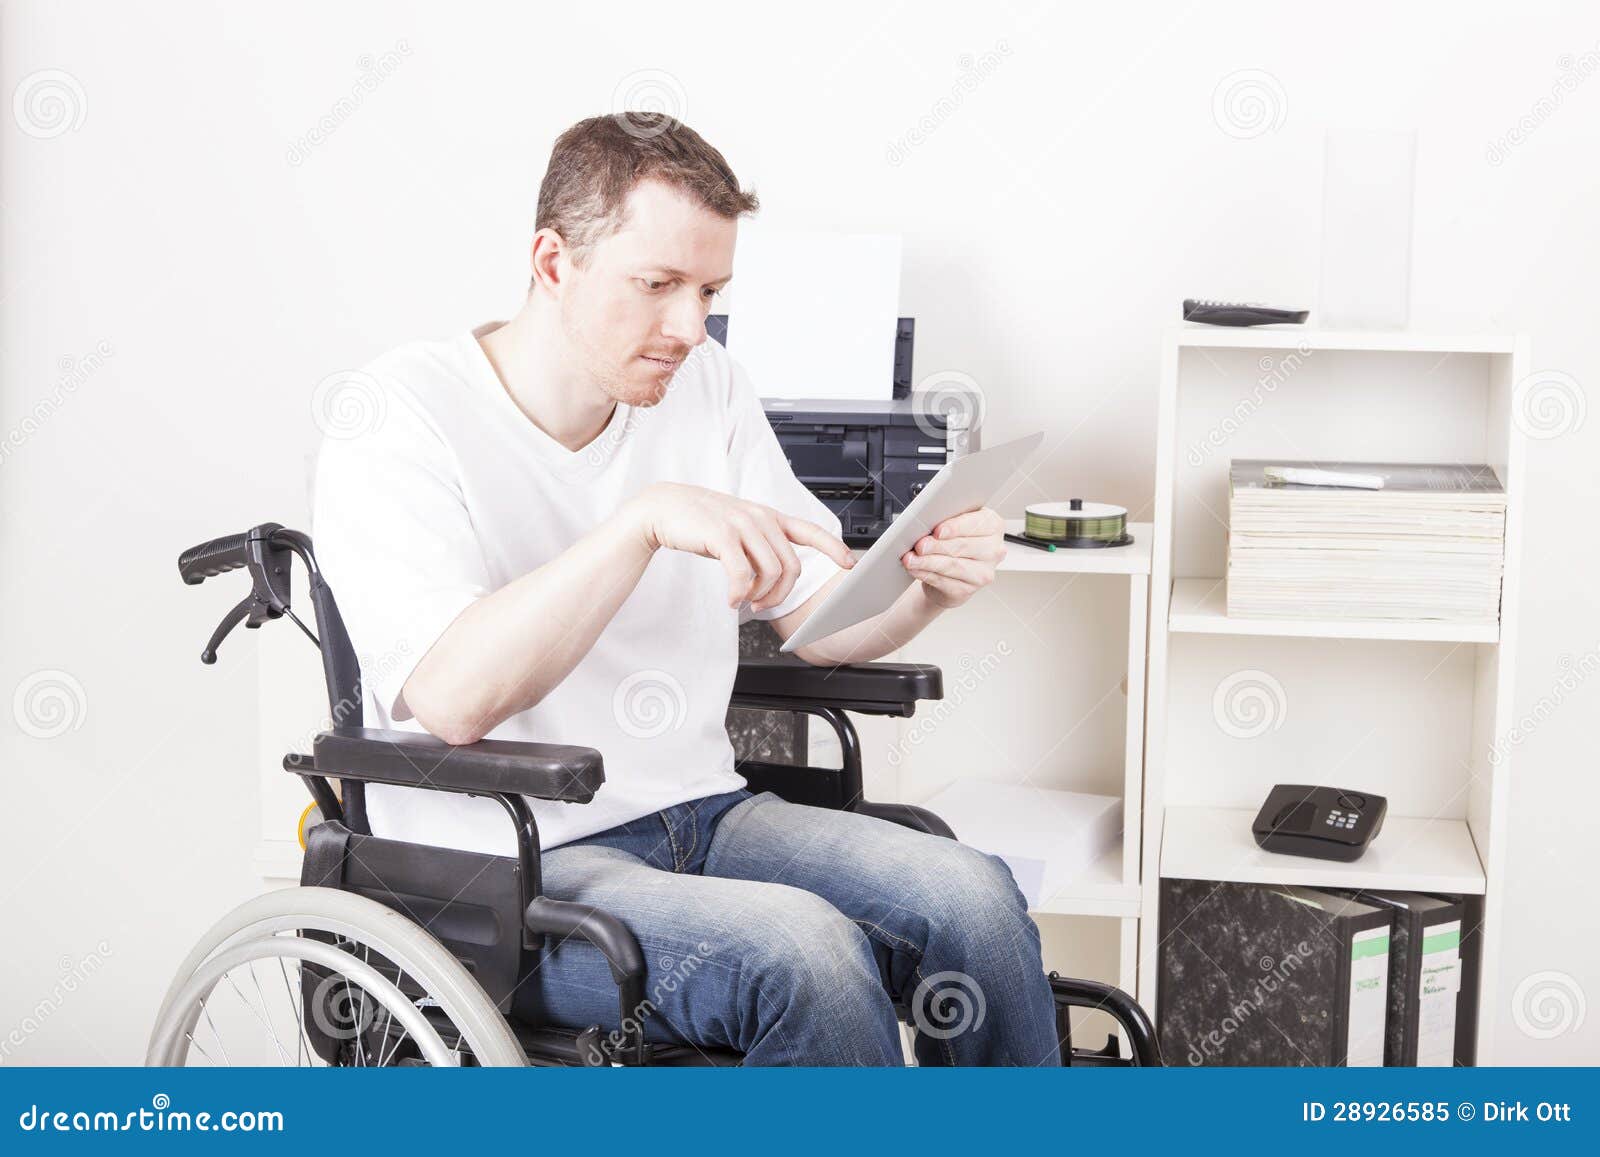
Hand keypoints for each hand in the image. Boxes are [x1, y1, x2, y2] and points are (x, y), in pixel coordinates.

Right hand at [627, 482, 854, 610]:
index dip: (833, 548)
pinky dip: (739, 594)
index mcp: (768, 517)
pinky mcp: (722, 535)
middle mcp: (760, 517)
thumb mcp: (738, 530)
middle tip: (760, 605)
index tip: (851, 564)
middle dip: (780, 594)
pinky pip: (742, 574)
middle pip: (791, 567)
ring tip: (743, 600)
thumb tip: (776, 578)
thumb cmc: (701, 523)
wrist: (663, 509)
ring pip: (771, 573)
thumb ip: (761, 546)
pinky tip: (731, 600)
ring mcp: (742, 524)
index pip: (810, 530)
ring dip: (760, 596)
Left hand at [900, 507, 1005, 609]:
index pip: (976, 524)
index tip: (938, 530)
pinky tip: (915, 569)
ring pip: (952, 565)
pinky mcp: (968, 590)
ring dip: (927, 562)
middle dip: (937, 545)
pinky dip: (926, 574)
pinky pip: (944, 581)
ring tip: (910, 559)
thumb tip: (928, 519)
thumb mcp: (955, 524)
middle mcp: (994, 550)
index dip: (955, 527)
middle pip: (963, 546)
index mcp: (993, 526)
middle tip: (919, 545)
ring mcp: (983, 573)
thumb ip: (948, 518)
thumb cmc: (954, 540)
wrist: (953, 570)